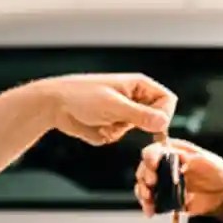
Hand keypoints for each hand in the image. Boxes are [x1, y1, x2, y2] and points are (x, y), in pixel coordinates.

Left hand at [46, 74, 175, 144]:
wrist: (54, 104)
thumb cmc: (81, 95)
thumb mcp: (113, 105)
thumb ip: (140, 115)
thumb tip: (163, 122)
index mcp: (138, 85)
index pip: (167, 100)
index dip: (164, 114)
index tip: (155, 127)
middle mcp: (133, 98)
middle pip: (153, 118)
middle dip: (138, 125)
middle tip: (122, 123)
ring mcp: (123, 112)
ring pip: (136, 131)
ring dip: (119, 130)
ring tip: (102, 120)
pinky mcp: (112, 125)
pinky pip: (119, 136)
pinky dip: (108, 135)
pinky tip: (95, 125)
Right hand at [135, 138, 222, 220]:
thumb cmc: (217, 171)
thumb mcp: (206, 160)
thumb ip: (190, 158)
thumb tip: (176, 157)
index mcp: (173, 151)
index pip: (155, 150)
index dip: (151, 156)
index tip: (153, 165)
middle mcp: (164, 165)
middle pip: (145, 168)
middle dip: (145, 176)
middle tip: (151, 184)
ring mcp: (163, 182)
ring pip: (144, 185)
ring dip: (143, 192)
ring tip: (148, 199)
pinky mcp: (165, 197)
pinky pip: (151, 201)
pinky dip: (148, 205)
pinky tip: (151, 210)